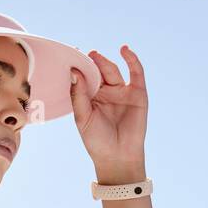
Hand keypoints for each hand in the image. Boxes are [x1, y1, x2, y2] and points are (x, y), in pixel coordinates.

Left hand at [69, 45, 147, 178]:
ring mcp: (122, 92)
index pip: (85, 77)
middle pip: (98, 71)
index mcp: (91, 97)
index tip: (70, 54)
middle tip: (82, 55)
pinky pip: (136, 73)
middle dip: (91, 63)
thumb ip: (78, 95)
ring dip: (104, 61)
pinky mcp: (138, 93)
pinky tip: (124, 50)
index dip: (79, 66)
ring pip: (113, 71)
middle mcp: (107, 92)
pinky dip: (132, 60)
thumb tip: (74, 72)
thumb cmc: (97, 141)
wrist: (118, 157)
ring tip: (94, 55)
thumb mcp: (83, 117)